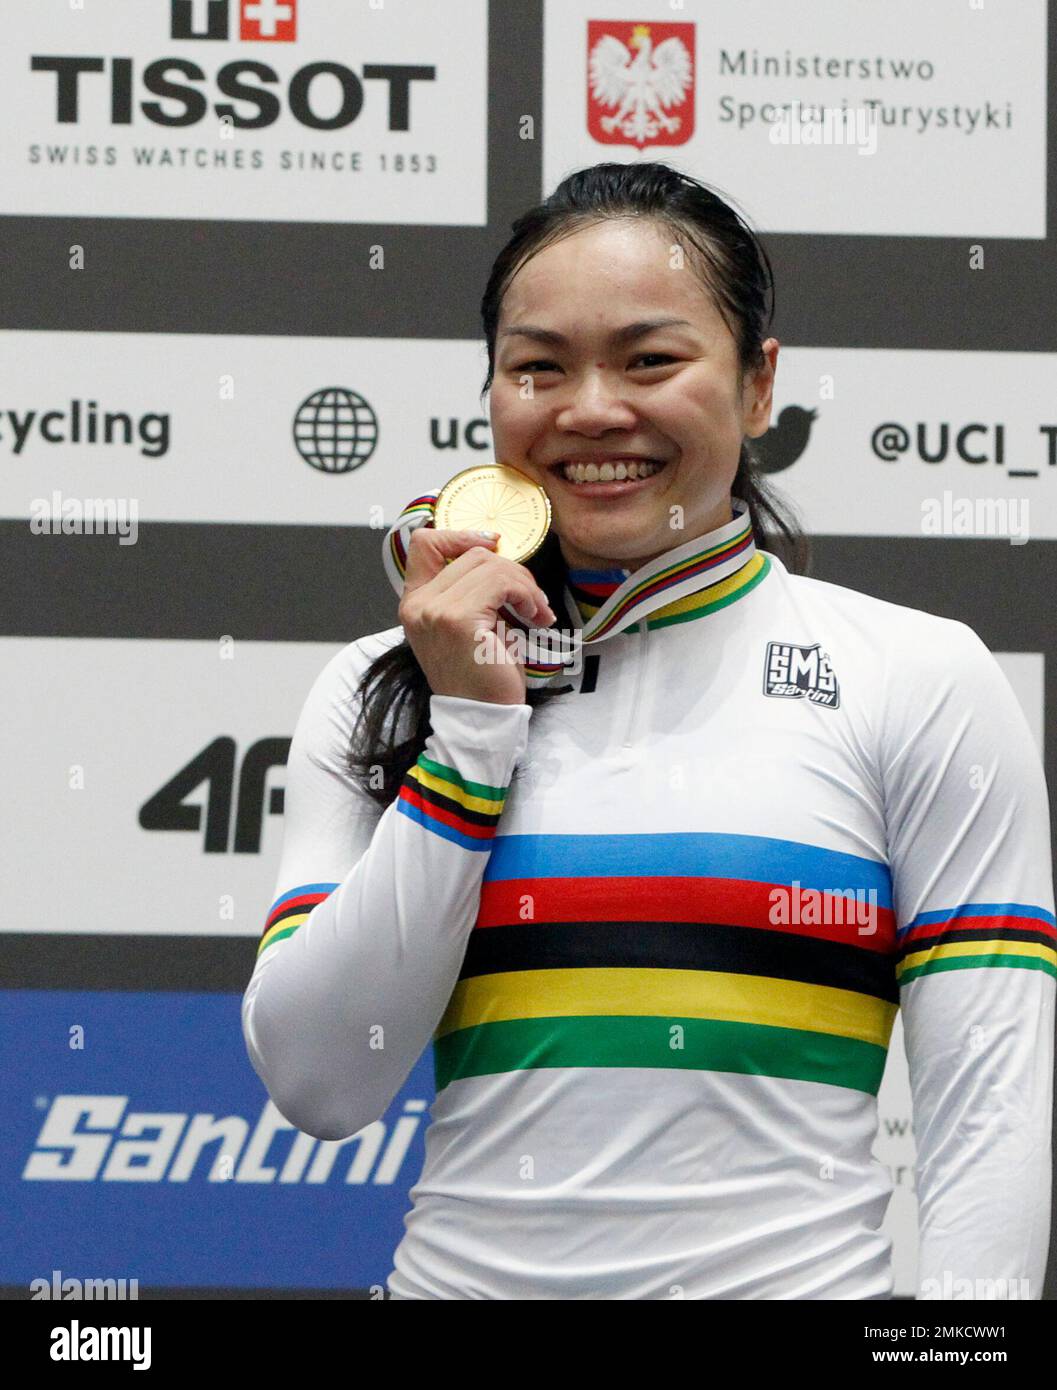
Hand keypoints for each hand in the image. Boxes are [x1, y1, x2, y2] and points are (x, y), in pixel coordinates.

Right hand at [398, 528, 556, 705]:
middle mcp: (418, 604)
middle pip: (472, 553)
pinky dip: (527, 595)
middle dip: (512, 570)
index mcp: (414, 602)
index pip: (423, 543)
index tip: (493, 545)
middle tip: (531, 599)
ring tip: (536, 611)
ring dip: (524, 585)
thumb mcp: (467, 625)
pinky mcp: (458, 620)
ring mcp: (435, 610)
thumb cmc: (480, 677)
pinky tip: (536, 617)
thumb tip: (496, 554)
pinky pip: (501, 583)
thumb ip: (468, 590)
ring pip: (490, 565)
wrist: (481, 719)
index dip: (460, 535)